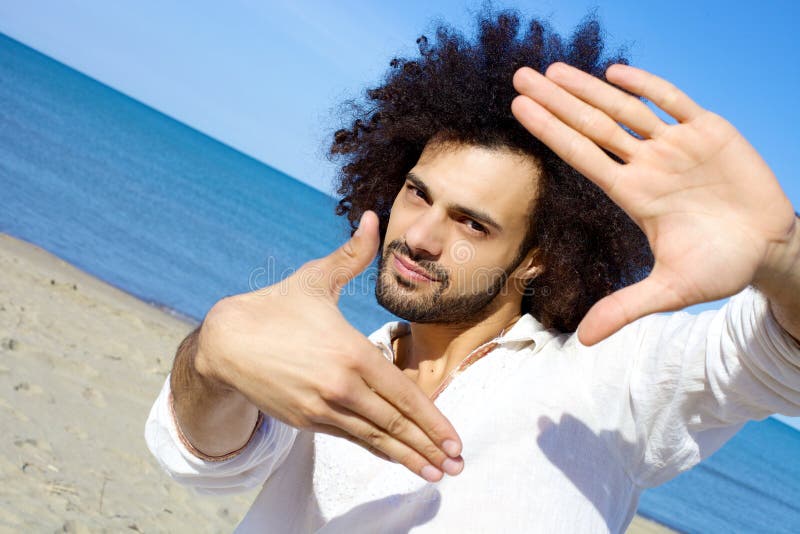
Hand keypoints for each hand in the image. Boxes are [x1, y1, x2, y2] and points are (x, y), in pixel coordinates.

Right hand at [194, 211, 462, 481]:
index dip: (432, 419)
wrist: (224, 342)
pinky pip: (351, 439)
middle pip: (395, 422)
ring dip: (407, 458)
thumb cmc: (275, 307)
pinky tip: (395, 459)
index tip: (454, 438)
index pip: (403, 393)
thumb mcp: (315, 279)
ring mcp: (322, 408)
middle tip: (457, 465)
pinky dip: (376, 450)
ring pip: (375, 438)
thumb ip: (352, 255)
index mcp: (350, 352)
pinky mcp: (306, 421)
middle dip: (429, 446)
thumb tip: (373, 218)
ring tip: (434, 473)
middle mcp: (341, 386)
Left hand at [511, 62, 795, 344]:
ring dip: (590, 89)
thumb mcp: (671, 291)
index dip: (550, 132)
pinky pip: (676, 102)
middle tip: (519, 76)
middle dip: (556, 102)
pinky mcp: (711, 133)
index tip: (518, 109)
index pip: (581, 156)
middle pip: (593, 127)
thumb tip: (584, 341)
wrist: (769, 250)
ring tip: (554, 69)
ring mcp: (677, 147)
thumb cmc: (719, 268)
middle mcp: (648, 166)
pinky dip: (649, 87)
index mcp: (634, 195)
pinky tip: (617, 72)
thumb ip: (626, 308)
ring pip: (626, 109)